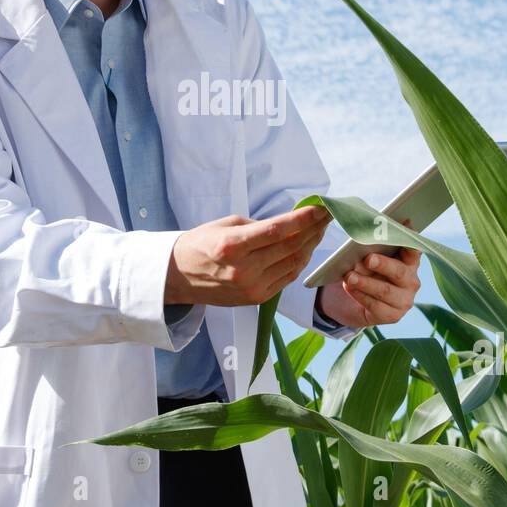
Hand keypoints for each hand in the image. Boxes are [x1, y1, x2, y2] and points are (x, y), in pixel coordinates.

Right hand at [166, 205, 331, 306]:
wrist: (178, 277)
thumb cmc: (201, 244)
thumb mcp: (225, 225)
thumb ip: (259, 225)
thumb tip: (290, 223)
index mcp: (232, 245)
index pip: (277, 230)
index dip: (303, 218)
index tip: (320, 207)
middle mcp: (244, 269)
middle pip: (290, 247)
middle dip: (313, 229)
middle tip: (327, 215)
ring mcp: (252, 287)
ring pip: (294, 263)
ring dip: (310, 245)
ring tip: (319, 229)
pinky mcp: (257, 298)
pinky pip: (287, 278)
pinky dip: (300, 262)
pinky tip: (306, 248)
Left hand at [318, 217, 421, 326]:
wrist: (352, 301)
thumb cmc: (364, 271)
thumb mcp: (367, 256)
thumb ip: (372, 246)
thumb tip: (365, 233)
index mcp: (409, 262)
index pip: (413, 251)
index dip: (408, 242)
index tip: (402, 231)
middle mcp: (411, 281)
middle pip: (400, 272)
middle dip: (383, 264)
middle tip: (368, 259)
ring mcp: (403, 301)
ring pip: (385, 291)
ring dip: (365, 282)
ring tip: (349, 276)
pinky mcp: (392, 316)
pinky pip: (375, 305)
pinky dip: (360, 295)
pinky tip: (349, 288)